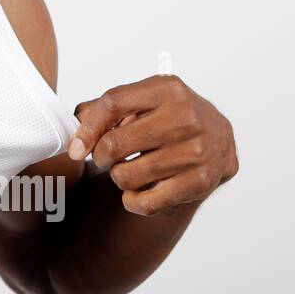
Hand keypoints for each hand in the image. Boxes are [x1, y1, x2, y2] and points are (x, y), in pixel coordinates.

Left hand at [67, 75, 237, 215]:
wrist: (220, 137)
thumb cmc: (172, 116)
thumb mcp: (143, 99)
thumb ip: (104, 108)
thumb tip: (74, 125)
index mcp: (168, 90)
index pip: (113, 104)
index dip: (86, 128)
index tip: (75, 148)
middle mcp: (186, 118)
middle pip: (114, 144)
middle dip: (101, 156)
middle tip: (107, 157)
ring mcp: (195, 151)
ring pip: (125, 176)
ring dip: (119, 177)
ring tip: (130, 169)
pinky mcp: (199, 182)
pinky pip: (145, 203)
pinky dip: (132, 201)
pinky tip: (138, 190)